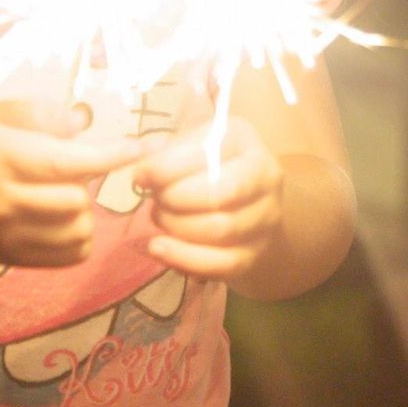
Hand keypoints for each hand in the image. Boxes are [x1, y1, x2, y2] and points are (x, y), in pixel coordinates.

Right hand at [0, 99, 140, 268]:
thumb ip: (42, 116)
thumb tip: (85, 123)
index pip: (64, 161)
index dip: (110, 155)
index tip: (143, 147)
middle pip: (76, 199)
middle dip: (85, 181)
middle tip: (68, 169)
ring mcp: (3, 235)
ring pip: (78, 229)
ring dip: (83, 209)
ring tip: (61, 193)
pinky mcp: (11, 258)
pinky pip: (71, 254)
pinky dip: (79, 236)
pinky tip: (61, 218)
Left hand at [133, 116, 283, 282]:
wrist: (243, 199)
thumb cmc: (205, 164)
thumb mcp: (188, 144)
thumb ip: (164, 151)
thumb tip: (143, 171)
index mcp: (246, 142)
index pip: (208, 156)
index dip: (168, 168)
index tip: (141, 176)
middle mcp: (266, 178)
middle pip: (219, 195)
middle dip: (175, 199)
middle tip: (155, 200)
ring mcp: (266, 219)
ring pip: (220, 230)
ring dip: (177, 227)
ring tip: (159, 217)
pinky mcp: (255, 253)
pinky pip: (222, 264)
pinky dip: (184, 259)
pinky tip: (160, 247)